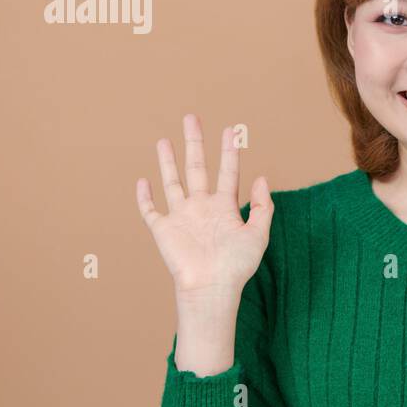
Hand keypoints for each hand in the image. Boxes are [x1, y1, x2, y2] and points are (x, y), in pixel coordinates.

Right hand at [135, 113, 273, 296]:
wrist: (211, 288)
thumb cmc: (237, 267)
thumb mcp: (258, 235)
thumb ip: (263, 207)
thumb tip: (263, 178)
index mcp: (225, 207)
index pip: (227, 172)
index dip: (229, 151)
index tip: (231, 130)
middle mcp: (202, 207)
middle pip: (197, 167)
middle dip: (195, 143)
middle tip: (191, 118)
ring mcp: (181, 217)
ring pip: (172, 182)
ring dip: (167, 161)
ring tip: (164, 139)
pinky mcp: (163, 229)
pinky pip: (150, 210)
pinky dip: (145, 196)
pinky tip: (142, 181)